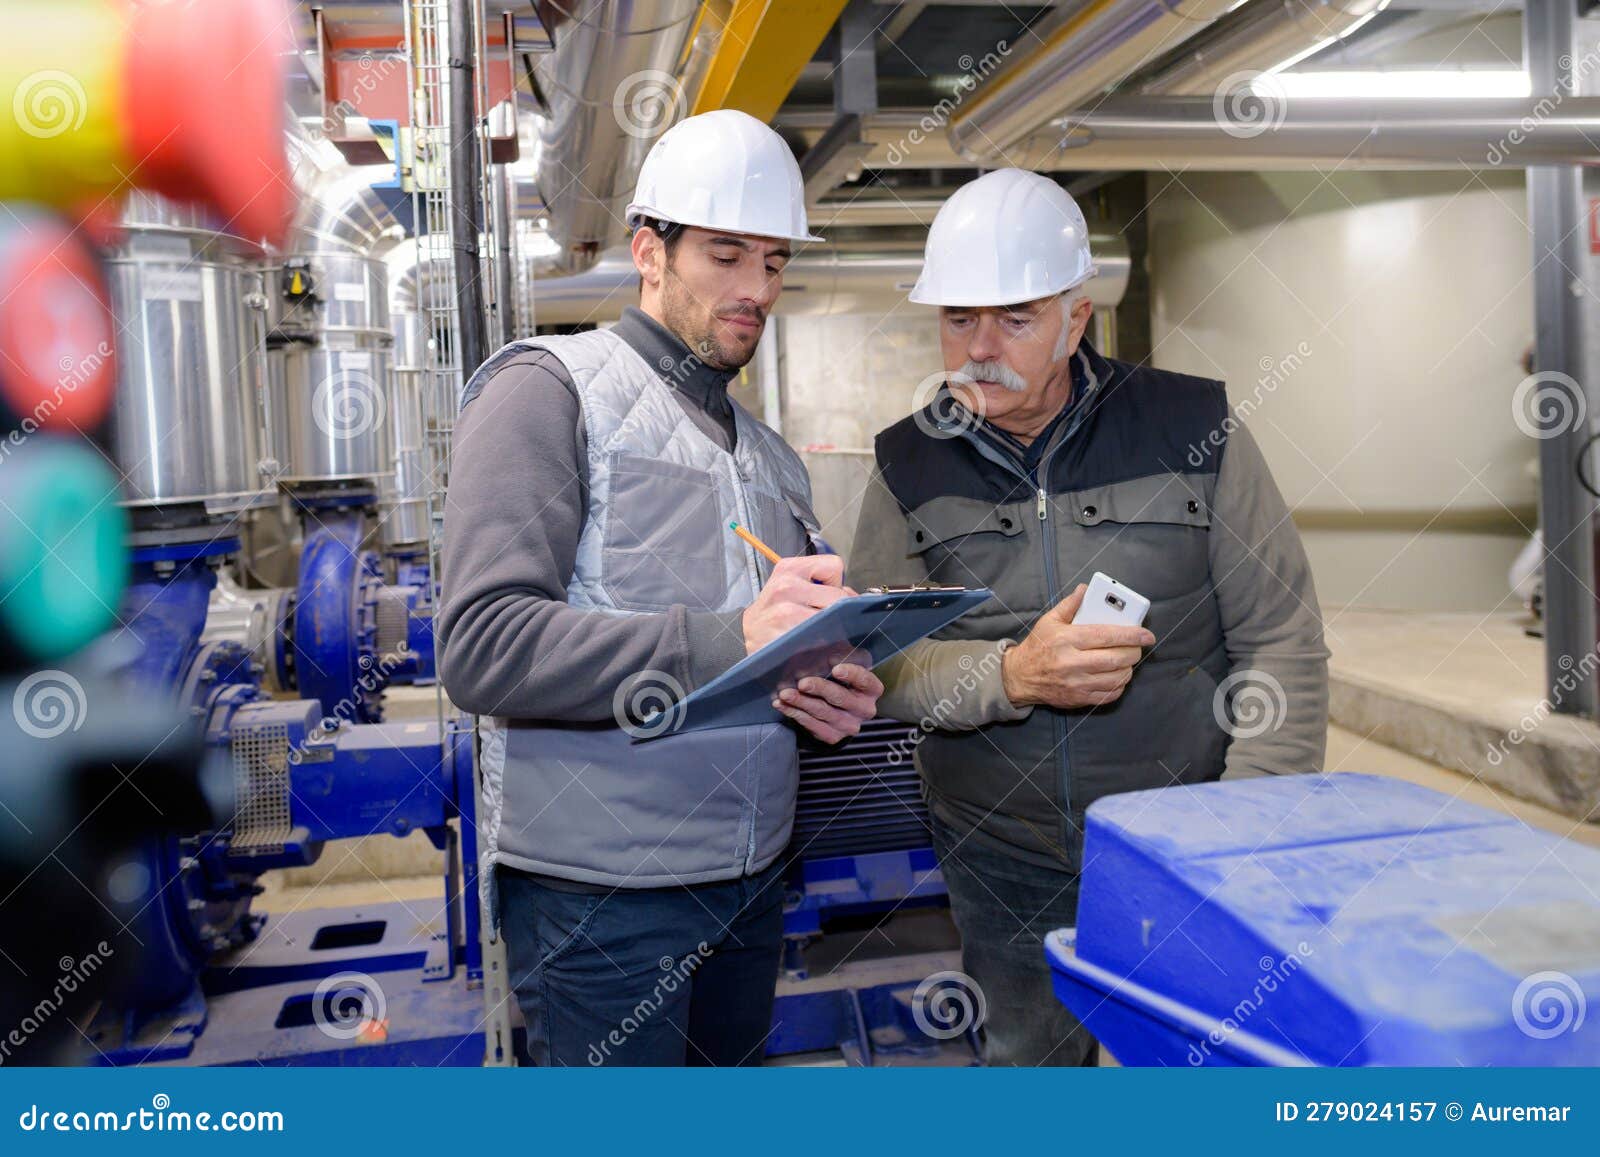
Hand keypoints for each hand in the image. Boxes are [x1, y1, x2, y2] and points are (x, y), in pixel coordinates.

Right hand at [741, 554, 853, 653]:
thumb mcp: (790, 587)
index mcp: (789, 568)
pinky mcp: (788, 637)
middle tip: (826, 619)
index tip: (825, 595)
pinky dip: (826, 645)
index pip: (834, 566)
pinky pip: (823, 640)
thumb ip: (821, 586)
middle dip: (838, 610)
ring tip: (820, 632)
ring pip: (833, 620)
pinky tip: (815, 644)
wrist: (744, 635)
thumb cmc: (772, 611)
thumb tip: (855, 597)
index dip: (835, 583)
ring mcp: (786, 613)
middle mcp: (787, 586)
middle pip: (838, 596)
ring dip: (834, 629)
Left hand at [773, 662, 882, 743]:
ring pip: (823, 712)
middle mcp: (864, 709)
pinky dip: (794, 713)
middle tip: (802, 683)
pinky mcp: (832, 736)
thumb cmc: (838, 678)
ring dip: (801, 702)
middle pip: (841, 698)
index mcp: (871, 689)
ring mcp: (849, 725)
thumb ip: (835, 651)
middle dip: (820, 689)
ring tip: (785, 693)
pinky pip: (811, 725)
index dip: (853, 674)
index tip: (836, 668)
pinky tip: (781, 704)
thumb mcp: (841, 662)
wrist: (835, 708)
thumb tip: (820, 642)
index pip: (866, 681)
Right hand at [1001, 583, 1155, 709]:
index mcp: (1067, 640)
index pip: (1107, 636)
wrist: (1020, 677)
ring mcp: (1077, 683)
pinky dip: (1119, 685)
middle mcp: (1072, 662)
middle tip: (1138, 647)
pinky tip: (1116, 676)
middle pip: (1116, 659)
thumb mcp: (1049, 621)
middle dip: (1134, 652)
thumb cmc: (1038, 647)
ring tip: (1126, 660)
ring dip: (1128, 669)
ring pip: (1116, 678)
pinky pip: (1109, 694)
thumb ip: (1070, 605)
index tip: (1146, 634)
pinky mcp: (1079, 698)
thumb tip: (1086, 590)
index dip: (1131, 635)